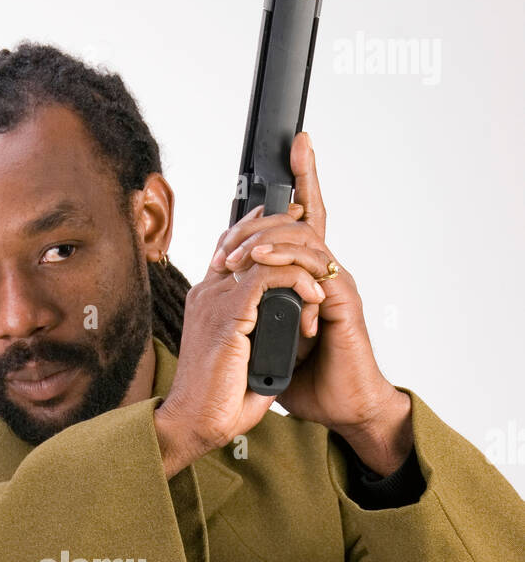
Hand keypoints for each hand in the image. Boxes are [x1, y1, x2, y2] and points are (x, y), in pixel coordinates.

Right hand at [154, 197, 332, 476]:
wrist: (194, 424)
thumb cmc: (213, 403)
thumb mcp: (240, 361)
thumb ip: (257, 340)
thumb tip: (281, 341)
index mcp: (206, 303)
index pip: (231, 250)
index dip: (260, 232)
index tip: (292, 226)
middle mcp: (207, 295)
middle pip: (244, 238)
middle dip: (282, 227)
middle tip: (311, 227)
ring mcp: (215, 302)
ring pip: (261, 252)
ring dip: (297, 258)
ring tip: (322, 276)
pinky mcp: (229, 315)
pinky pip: (268, 277)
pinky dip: (297, 280)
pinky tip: (313, 297)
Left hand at [215, 133, 412, 472]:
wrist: (340, 410)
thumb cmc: (306, 380)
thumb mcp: (262, 341)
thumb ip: (249, 312)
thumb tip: (218, 299)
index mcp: (304, 280)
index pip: (298, 225)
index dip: (299, 186)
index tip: (291, 151)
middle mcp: (321, 275)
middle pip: (312, 215)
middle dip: (303, 179)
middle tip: (271, 173)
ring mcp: (333, 285)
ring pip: (309, 236)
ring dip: (273, 233)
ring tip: (245, 245)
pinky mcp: (342, 302)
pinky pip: (317, 267)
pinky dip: (288, 261)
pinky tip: (264, 263)